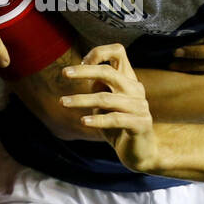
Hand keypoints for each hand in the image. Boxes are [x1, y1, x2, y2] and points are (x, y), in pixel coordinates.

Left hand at [58, 43, 158, 172]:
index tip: (81, 62)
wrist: (141, 151)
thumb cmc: (119, 126)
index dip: (99, 53)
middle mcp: (135, 89)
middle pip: (109, 71)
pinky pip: (116, 119)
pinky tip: (83, 121)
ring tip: (63, 102)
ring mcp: (140, 106)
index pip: (118, 52)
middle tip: (64, 73)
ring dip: (81, 99)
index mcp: (128, 79)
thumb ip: (99, 87)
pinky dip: (98, 120)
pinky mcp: (141, 124)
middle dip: (84, 71)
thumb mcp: (106, 103)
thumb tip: (82, 70)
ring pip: (106, 98)